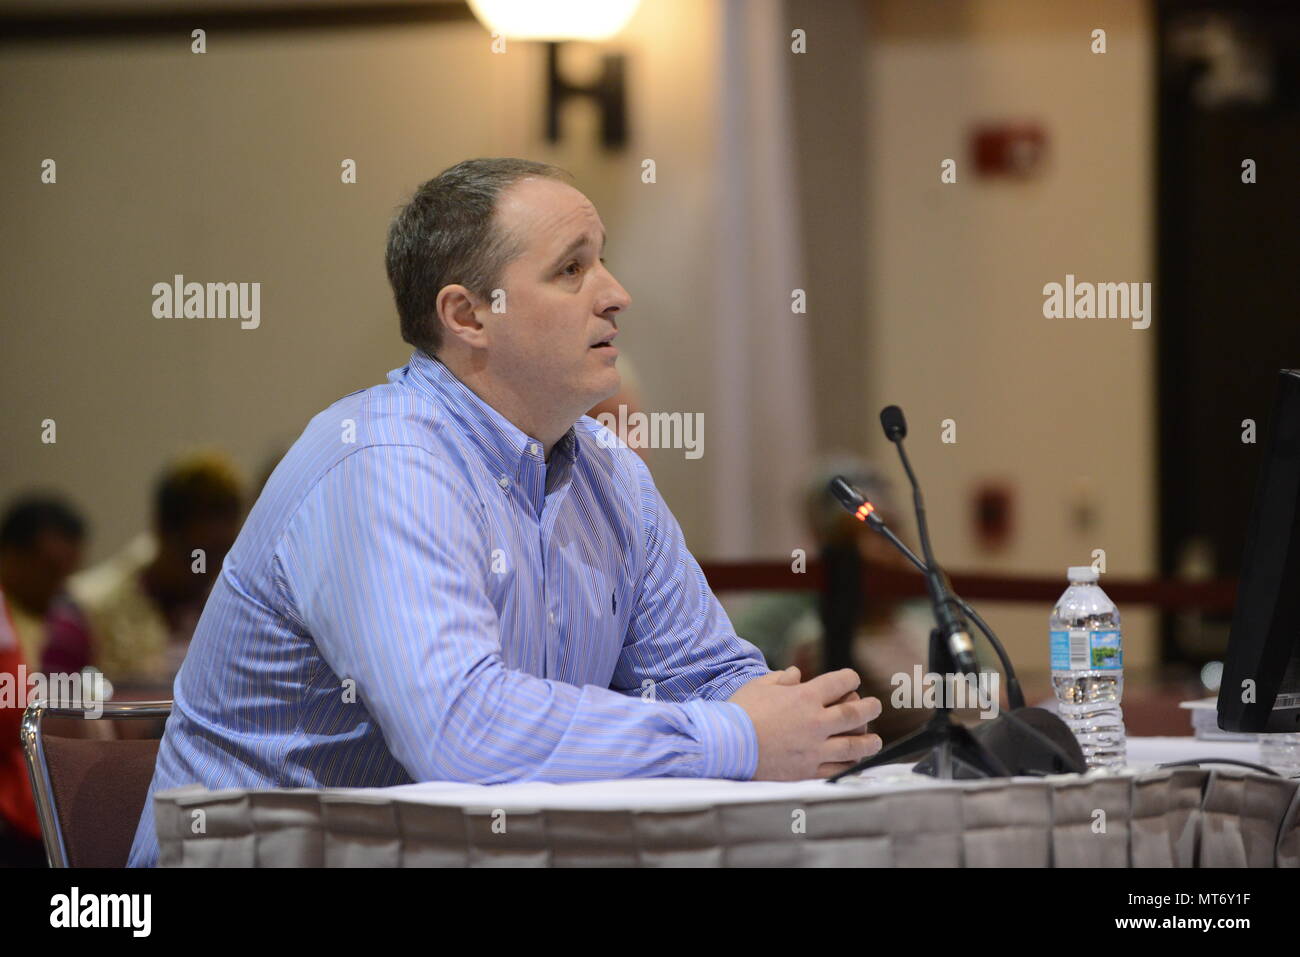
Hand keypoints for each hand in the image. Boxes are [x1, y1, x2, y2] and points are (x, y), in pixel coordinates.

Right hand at [728, 667, 882, 779]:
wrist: (727, 745)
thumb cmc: (740, 712)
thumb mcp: (759, 686)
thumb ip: (782, 679)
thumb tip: (796, 674)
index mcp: (805, 697)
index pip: (840, 683)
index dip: (850, 679)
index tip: (852, 680)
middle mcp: (815, 722)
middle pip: (855, 713)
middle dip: (870, 708)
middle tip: (875, 706)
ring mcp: (814, 748)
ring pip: (854, 745)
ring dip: (869, 741)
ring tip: (875, 740)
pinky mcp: (808, 770)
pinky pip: (838, 769)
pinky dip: (850, 764)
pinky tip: (855, 761)